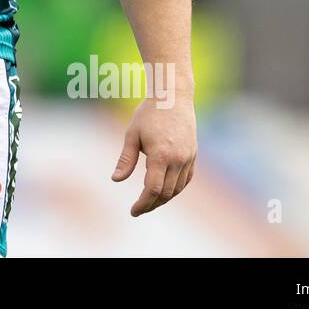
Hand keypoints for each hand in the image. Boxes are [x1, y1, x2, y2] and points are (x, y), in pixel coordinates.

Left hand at [110, 93, 196, 215]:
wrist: (172, 97)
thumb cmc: (148, 114)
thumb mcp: (132, 135)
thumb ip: (126, 159)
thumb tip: (115, 179)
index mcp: (161, 155)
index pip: (153, 189)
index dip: (143, 204)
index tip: (133, 211)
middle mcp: (178, 160)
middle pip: (166, 193)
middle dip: (151, 204)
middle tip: (138, 209)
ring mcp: (188, 158)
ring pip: (177, 189)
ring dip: (164, 199)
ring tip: (148, 202)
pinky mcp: (193, 155)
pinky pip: (186, 179)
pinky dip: (176, 189)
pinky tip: (165, 191)